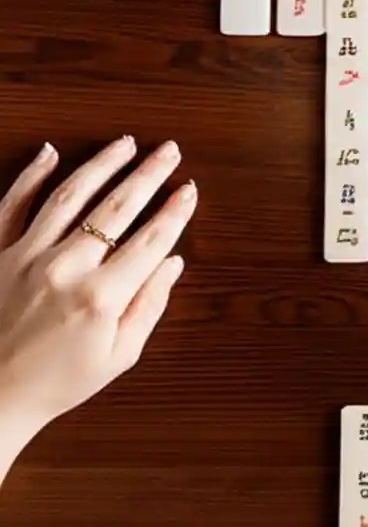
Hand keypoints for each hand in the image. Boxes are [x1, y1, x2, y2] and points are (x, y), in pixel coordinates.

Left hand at [0, 138, 196, 484]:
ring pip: (68, 197)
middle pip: (115, 208)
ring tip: (125, 144)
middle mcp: (64, 269)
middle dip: (148, 175)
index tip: (190, 190)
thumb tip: (172, 263)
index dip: (175, 212)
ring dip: (101, 165)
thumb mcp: (119, 355)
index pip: (150, 240)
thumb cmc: (59, 383)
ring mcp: (25, 258)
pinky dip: (29, 177)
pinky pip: (12, 206)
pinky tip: (49, 153)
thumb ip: (149, 305)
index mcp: (101, 297)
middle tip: (169, 151)